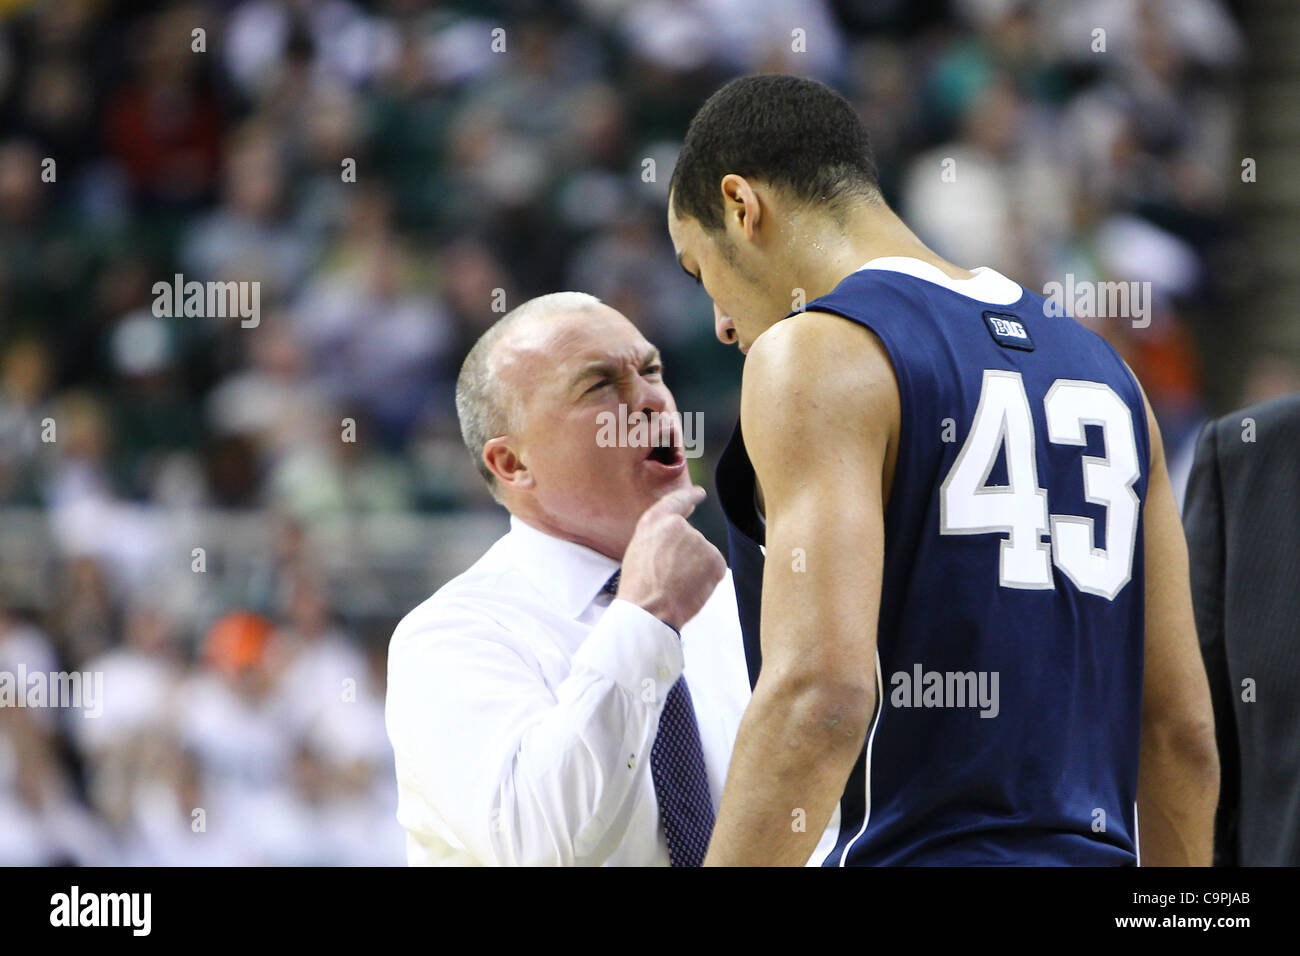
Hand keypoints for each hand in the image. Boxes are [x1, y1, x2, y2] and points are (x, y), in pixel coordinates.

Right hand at [617, 485, 726, 630]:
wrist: (650, 609)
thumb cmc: (639, 586)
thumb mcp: (639, 550)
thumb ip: (659, 535)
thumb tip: (680, 533)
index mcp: (655, 522)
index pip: (676, 501)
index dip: (689, 496)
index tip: (699, 493)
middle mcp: (678, 526)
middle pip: (690, 539)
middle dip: (685, 557)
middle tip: (669, 578)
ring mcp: (699, 541)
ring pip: (702, 556)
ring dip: (694, 570)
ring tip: (675, 585)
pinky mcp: (714, 558)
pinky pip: (713, 569)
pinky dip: (706, 580)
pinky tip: (690, 589)